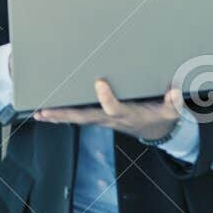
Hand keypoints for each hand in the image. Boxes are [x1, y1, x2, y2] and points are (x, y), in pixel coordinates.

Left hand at [32, 79, 182, 142]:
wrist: (157, 129)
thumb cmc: (161, 116)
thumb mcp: (172, 111)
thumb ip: (173, 103)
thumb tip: (173, 91)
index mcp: (127, 114)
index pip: (114, 107)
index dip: (106, 97)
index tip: (99, 82)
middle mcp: (111, 118)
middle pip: (85, 117)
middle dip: (65, 114)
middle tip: (45, 111)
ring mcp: (102, 120)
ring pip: (77, 119)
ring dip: (58, 117)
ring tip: (39, 113)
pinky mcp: (98, 118)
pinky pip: (77, 118)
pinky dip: (61, 116)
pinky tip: (46, 113)